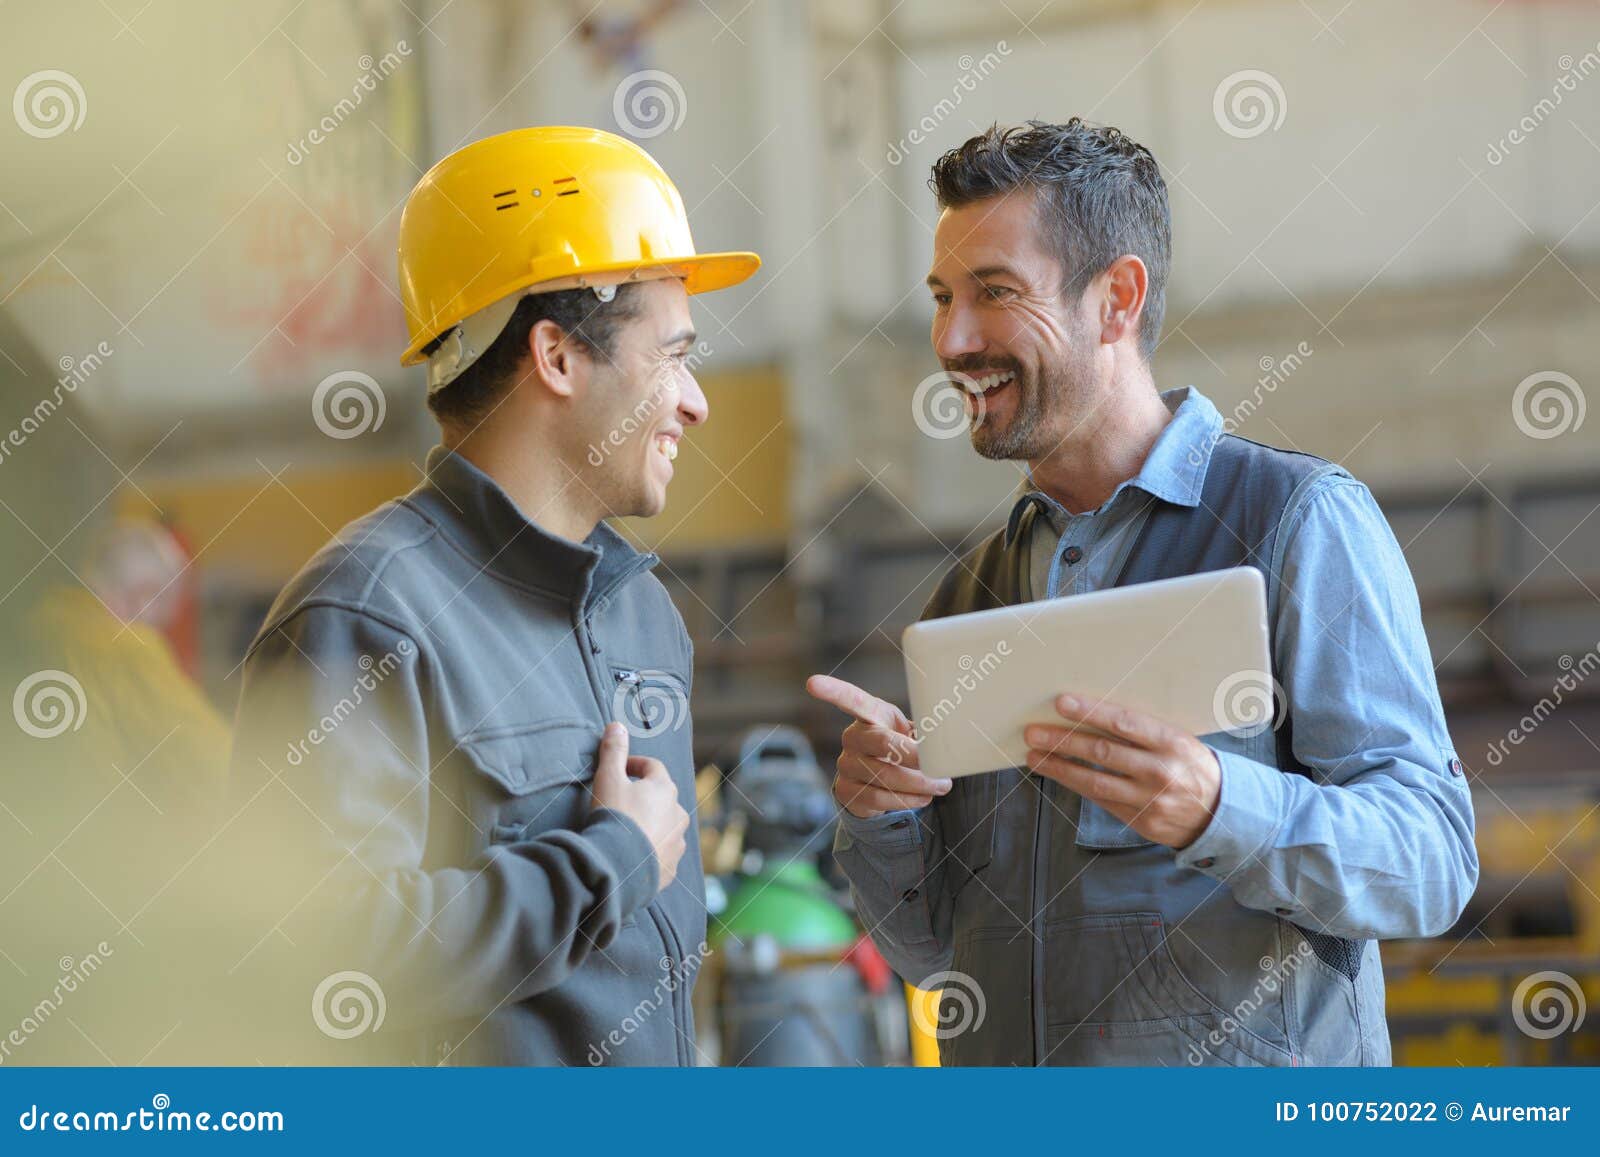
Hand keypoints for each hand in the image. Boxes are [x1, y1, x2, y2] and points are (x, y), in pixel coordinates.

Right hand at [590, 722, 689, 890]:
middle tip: (621, 802)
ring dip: (651, 825)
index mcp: (665, 789)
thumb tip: (617, 726)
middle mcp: (678, 814)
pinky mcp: (671, 867)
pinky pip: (663, 853)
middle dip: (644, 796)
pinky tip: (634, 855)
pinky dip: (651, 850)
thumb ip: (613, 751)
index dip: (634, 765)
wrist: (617, 867)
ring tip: (628, 831)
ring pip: (666, 826)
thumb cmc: (613, 817)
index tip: (619, 770)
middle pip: (662, 797)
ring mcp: (677, 842)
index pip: (653, 767)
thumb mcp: (608, 778)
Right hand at [805, 674, 952, 818]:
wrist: (882, 781)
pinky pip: (880, 799)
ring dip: (920, 784)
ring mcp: (846, 764)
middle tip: (941, 769)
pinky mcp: (845, 790)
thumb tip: (944, 743)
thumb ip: (926, 733)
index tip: (813, 683)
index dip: (833, 691)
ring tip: (941, 784)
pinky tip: (923, 797)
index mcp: (869, 714)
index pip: (851, 700)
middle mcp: (852, 737)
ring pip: (886, 777)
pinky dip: (908, 800)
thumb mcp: (913, 731)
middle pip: (883, 744)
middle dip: (916, 758)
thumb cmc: (903, 746)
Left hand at [1023, 693, 1220, 848]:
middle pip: (1102, 753)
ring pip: (1095, 782)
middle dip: (1063, 741)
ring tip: (1034, 756)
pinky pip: (1101, 801)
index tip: (1061, 703)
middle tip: (1033, 732)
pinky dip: (1076, 785)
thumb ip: (1144, 730)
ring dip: (1059, 768)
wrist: (1223, 814)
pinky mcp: (1141, 822)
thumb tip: (1094, 713)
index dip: (1091, 713)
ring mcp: (1150, 800)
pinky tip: (1057, 773)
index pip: (1125, 723)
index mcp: (1173, 743)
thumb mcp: (1180, 739)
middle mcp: (1161, 772)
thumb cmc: (1192, 765)